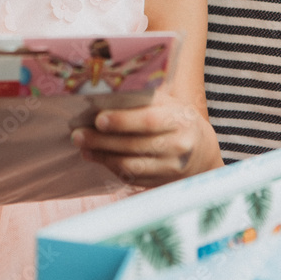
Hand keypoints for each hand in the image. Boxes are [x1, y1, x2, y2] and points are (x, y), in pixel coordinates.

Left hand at [71, 91, 222, 186]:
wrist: (202, 152)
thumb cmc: (177, 120)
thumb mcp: (170, 104)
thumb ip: (144, 100)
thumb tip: (105, 97)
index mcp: (180, 120)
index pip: (149, 121)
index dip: (122, 121)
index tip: (98, 118)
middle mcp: (178, 146)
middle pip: (135, 145)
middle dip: (103, 140)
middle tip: (78, 134)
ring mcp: (170, 168)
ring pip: (131, 165)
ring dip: (102, 156)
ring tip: (82, 146)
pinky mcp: (161, 183)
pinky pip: (132, 177)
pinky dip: (111, 166)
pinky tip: (96, 157)